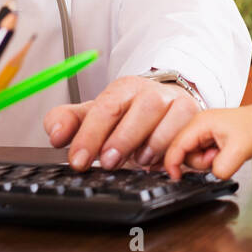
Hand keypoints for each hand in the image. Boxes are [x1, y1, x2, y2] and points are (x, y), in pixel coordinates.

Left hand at [43, 75, 201, 169]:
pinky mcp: (195, 115)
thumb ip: (68, 122)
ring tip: (138, 162)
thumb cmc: (127, 115)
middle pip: (142, 107)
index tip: (77, 160)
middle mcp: (152, 91)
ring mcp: (176, 102)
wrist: (165, 105)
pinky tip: (160, 162)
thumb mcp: (94, 117)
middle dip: (124, 137)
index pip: (106, 107)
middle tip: (107, 162)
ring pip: (171, 115)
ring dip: (153, 143)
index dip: (90, 135)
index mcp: (124, 88)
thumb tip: (55, 134)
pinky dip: (175, 147)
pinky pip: (190, 129)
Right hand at [161, 102, 251, 180]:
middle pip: (185, 153)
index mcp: (200, 123)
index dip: (173, 163)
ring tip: (225, 152)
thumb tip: (214, 174)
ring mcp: (203, 131)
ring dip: (208, 161)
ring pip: (193, 156)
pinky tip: (223, 152)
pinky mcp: (208, 137)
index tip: (175, 177)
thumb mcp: (238, 152)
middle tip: (219, 156)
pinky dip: (212, 158)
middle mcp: (198, 124)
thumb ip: (221, 169)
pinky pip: (202, 154)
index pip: (177, 145)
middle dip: (201, 162)